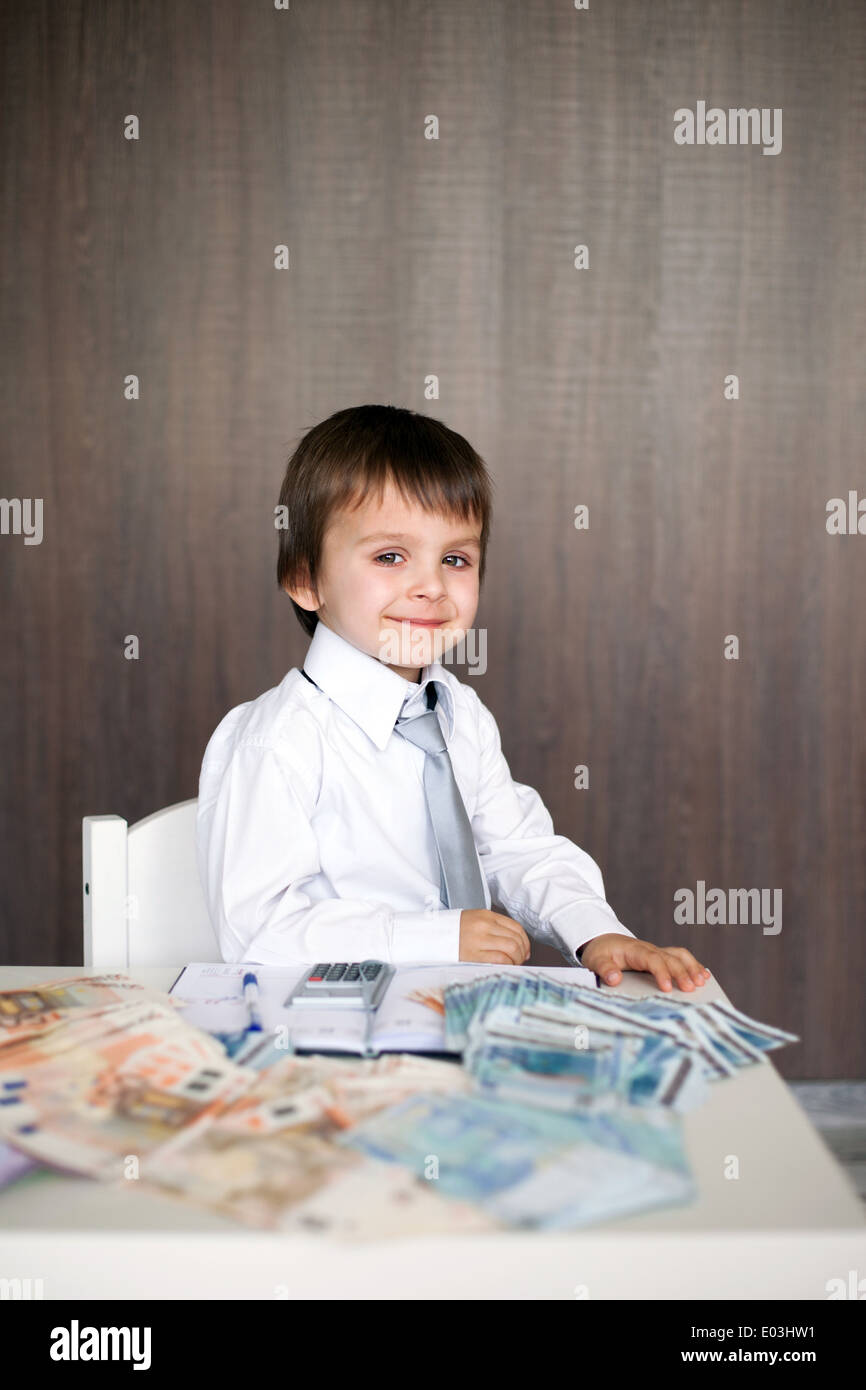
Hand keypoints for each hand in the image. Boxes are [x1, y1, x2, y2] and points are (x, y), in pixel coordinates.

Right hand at [459, 909, 530, 964]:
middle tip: (520, 959)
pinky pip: (500, 959)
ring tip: (513, 963)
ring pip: (512, 948)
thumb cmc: (453, 931)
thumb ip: (494, 927)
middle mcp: (484, 926)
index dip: (525, 941)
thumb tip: (517, 944)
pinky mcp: (474, 954)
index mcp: (485, 916)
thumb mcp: (474, 920)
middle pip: (516, 939)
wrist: (432, 936)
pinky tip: (504, 966)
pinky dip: (507, 964)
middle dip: (523, 952)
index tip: (525, 950)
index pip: (516, 927)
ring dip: (517, 959)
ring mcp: (479, 940)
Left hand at [578, 934, 710, 991]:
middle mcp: (649, 949)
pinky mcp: (661, 957)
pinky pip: (680, 957)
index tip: (666, 988)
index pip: (651, 959)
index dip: (661, 972)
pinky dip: (693, 965)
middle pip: (670, 958)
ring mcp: (657, 952)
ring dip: (691, 968)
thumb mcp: (595, 960)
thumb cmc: (601, 953)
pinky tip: (704, 976)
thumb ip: (604, 969)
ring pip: (679, 956)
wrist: (603, 942)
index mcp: (634, 951)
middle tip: (690, 990)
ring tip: (702, 983)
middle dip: (681, 973)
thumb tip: (614, 979)